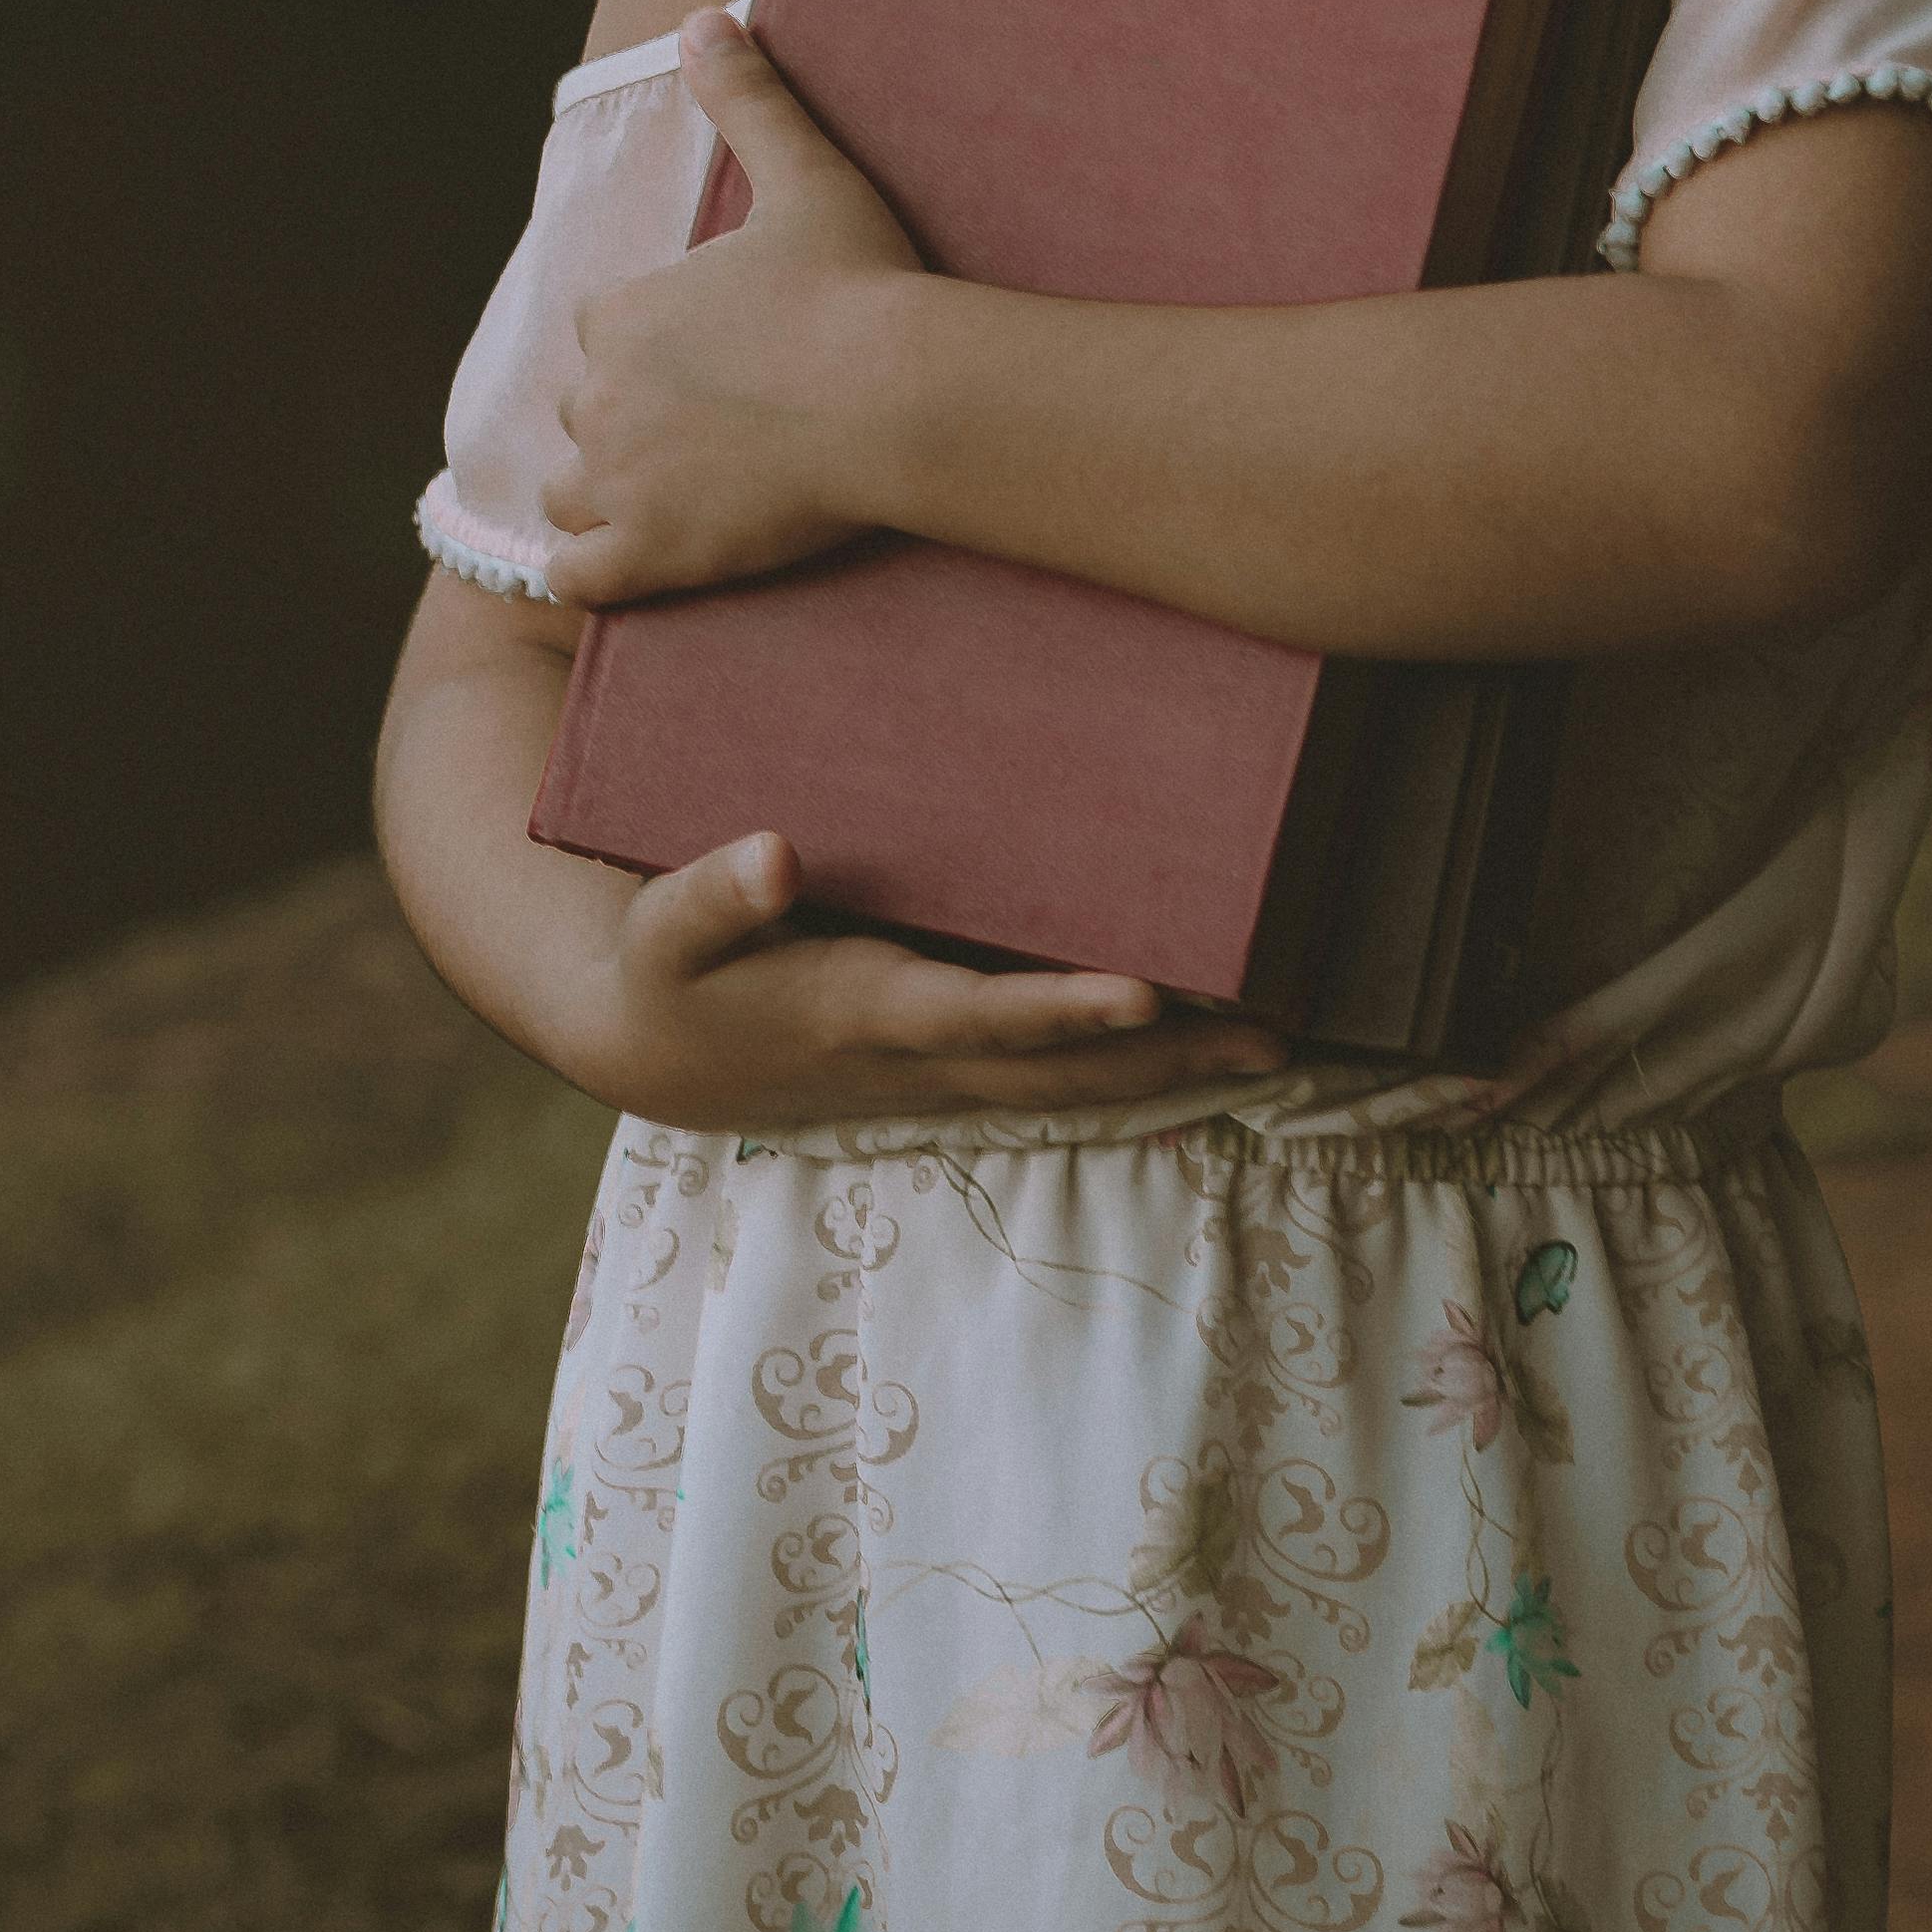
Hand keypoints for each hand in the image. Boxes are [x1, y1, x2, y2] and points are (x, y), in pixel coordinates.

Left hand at [542, 9, 923, 607]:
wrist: (896, 394)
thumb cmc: (859, 284)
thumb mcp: (805, 174)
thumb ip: (746, 97)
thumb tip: (702, 16)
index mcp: (627, 311)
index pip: (607, 329)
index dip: (653, 344)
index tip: (714, 356)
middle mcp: (602, 395)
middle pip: (584, 412)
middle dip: (628, 420)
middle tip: (710, 431)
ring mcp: (621, 480)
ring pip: (570, 493)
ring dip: (604, 495)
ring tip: (672, 498)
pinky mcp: (651, 552)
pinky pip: (577, 575)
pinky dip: (590, 572)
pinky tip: (630, 566)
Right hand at [575, 831, 1293, 1132]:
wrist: (652, 1046)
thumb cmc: (665, 970)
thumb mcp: (665, 932)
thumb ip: (713, 893)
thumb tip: (772, 852)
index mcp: (862, 1013)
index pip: (978, 1015)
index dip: (1059, 1010)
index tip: (1144, 991)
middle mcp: (921, 1056)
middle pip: (1062, 1067)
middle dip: (1167, 1054)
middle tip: (1278, 1034)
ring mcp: (942, 1069)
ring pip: (1075, 1079)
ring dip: (1173, 1065)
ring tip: (1280, 1038)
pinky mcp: (949, 1060)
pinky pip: (1059, 1069)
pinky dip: (1134, 1058)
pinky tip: (1204, 1032)